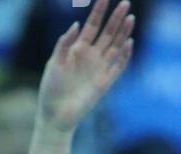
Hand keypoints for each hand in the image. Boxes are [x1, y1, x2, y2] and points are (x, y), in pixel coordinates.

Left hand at [37, 0, 134, 133]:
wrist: (55, 115)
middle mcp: (91, 56)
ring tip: (130, 17)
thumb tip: (77, 24)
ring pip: (116, 45)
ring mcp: (99, 68)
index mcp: (78, 49)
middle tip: (126, 2)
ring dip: (123, 32)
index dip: (99, 11)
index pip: (92, 26)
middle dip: (116, 18)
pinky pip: (119, 66)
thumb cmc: (50, 90)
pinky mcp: (105, 82)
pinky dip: (125, 54)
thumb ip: (64, 44)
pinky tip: (128, 41)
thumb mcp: (54, 63)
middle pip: (107, 32)